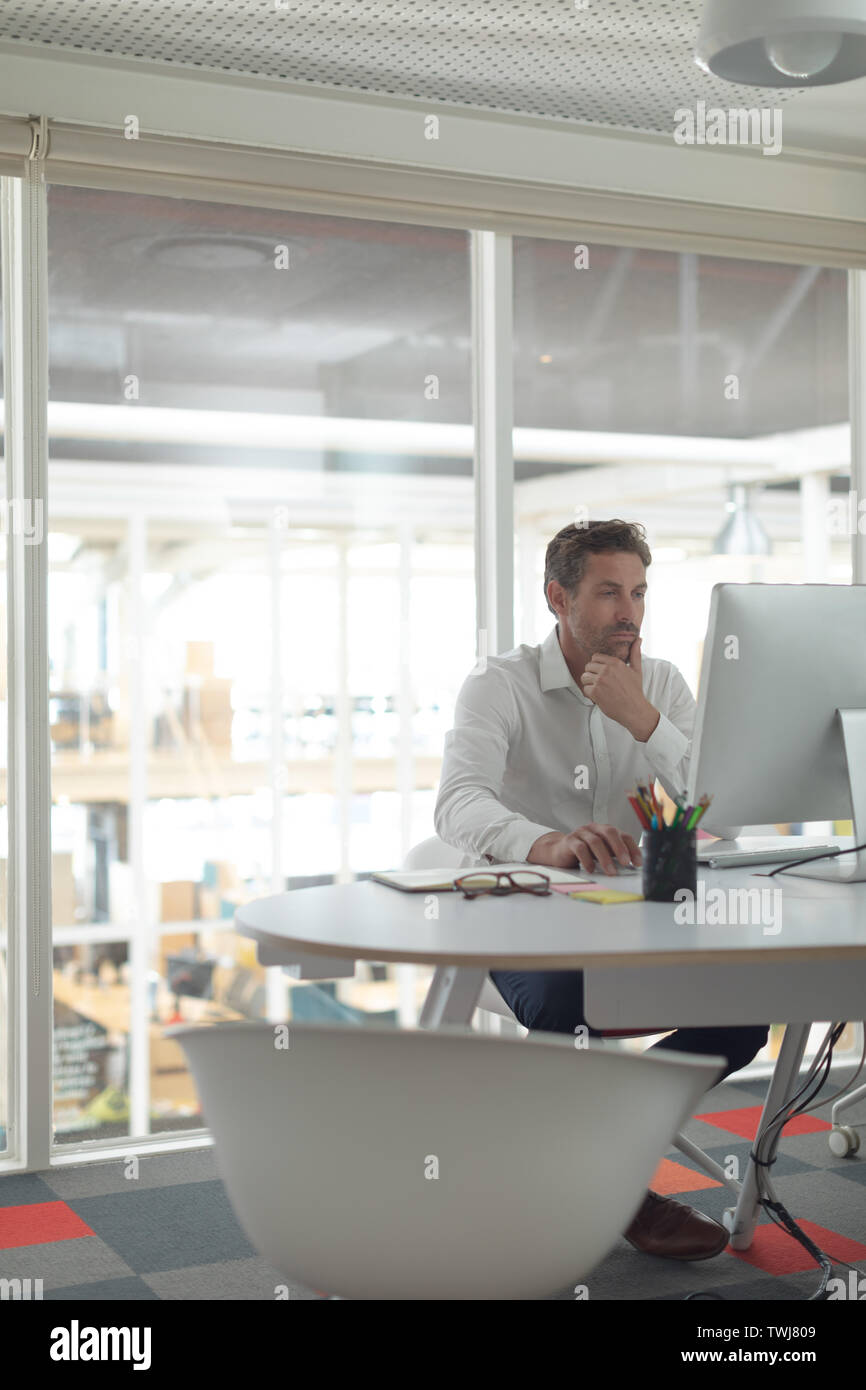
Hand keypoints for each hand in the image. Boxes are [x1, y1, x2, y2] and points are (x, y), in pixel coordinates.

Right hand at [527, 823, 641, 875]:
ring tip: (610, 872)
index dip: (632, 848)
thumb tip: (632, 868)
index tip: (638, 863)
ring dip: (605, 858)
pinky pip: (580, 848)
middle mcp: (594, 828)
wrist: (558, 852)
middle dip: (620, 848)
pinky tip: (591, 870)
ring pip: (595, 841)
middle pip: (610, 832)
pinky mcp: (569, 841)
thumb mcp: (602, 853)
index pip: (624, 835)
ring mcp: (581, 833)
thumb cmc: (584, 853)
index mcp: (606, 830)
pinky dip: (587, 860)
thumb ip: (615, 856)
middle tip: (625, 863)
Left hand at [579, 635, 658, 739]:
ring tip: (598, 688)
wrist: (634, 709)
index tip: (601, 671)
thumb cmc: (635, 691)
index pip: (595, 657)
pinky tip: (599, 695)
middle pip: (588, 666)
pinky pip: (585, 688)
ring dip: (589, 683)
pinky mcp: (595, 692)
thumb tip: (638, 640)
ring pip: (584, 677)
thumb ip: (635, 653)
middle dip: (592, 674)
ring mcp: (600, 681)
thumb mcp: (637, 670)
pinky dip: (589, 693)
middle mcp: (606, 670)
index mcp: (615, 663)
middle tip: (599, 681)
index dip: (596, 664)